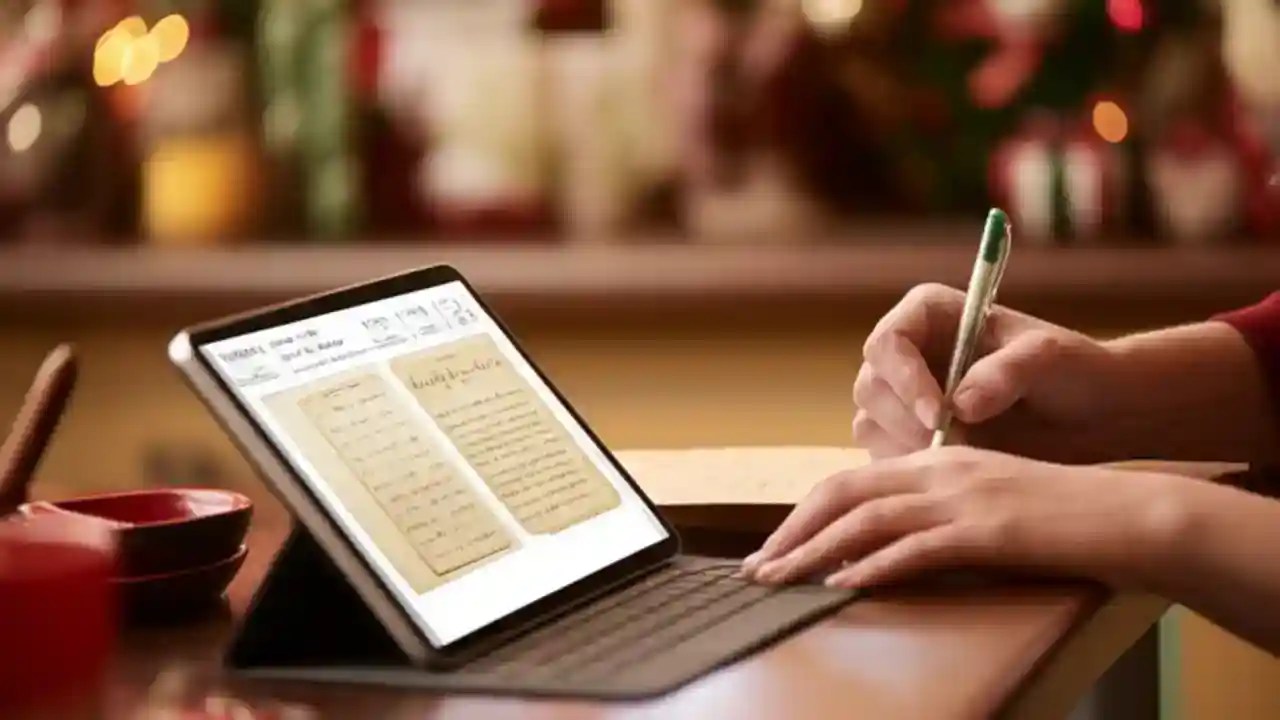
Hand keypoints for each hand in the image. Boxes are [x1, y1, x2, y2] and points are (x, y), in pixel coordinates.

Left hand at [740, 446, 1191, 589]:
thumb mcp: (985, 501)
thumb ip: (935, 514)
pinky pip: (918, 548)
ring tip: (780, 581)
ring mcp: (963, 498)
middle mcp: (940, 472)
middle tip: (757, 569)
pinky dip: (875, 566)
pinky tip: (844, 585)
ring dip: (815, 552)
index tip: (776, 546)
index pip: (850, 481)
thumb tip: (884, 548)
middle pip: (844, 494)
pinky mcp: (989, 530)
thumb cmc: (1058, 516)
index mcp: (936, 462)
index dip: (805, 514)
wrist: (1128, 514)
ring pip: (868, 520)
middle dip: (793, 532)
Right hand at [853, 283, 1115, 462]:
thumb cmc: (1074, 370)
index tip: (940, 415)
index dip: (904, 380)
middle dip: (907, 422)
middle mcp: (907, 353)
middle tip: (956, 447)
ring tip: (965, 458)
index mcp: (928, 315)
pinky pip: (884, 457)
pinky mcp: (906, 437)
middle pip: (871, 387)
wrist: (1092, 416)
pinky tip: (955, 474)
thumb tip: (961, 403)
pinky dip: (912, 470)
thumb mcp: (1052, 358)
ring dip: (909, 448)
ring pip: (871, 425)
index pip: (888, 343)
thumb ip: (1008, 371)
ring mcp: (902, 397)